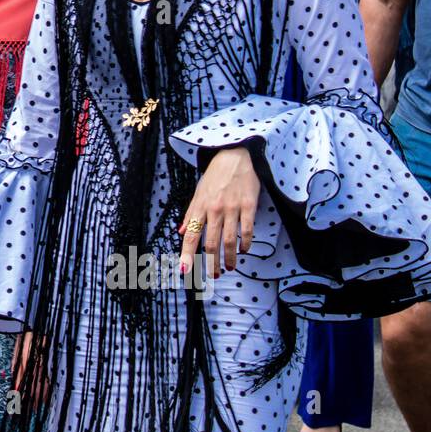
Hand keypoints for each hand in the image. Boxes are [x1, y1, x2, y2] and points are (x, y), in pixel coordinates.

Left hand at [178, 145, 259, 278]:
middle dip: (211, 263)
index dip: (187, 254)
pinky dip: (246, 243)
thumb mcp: (198, 192)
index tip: (185, 269)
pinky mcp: (249, 205)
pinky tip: (244, 251)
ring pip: (229, 240)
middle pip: (211, 242)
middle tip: (213, 276)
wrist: (236, 155)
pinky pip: (247, 229)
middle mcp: (215, 209)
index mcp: (201, 207)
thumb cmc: (216, 175)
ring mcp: (232, 208)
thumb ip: (191, 214)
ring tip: (229, 268)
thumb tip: (182, 232)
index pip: (192, 235)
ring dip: (229, 257)